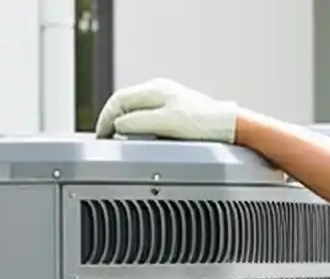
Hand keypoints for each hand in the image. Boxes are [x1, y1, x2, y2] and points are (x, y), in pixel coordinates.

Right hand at [94, 78, 237, 142]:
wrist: (228, 126)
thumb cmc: (204, 124)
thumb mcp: (166, 124)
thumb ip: (139, 123)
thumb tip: (119, 125)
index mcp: (155, 90)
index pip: (119, 100)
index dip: (106, 117)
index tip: (101, 134)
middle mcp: (160, 91)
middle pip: (126, 103)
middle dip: (113, 119)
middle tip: (106, 137)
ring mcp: (169, 100)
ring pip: (137, 109)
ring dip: (125, 122)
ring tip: (119, 137)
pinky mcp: (176, 110)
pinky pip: (149, 115)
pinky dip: (139, 125)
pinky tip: (140, 135)